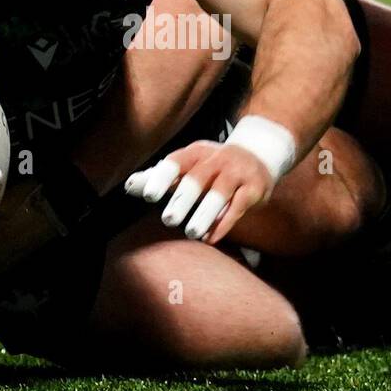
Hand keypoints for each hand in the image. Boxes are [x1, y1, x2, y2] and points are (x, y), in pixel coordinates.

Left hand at [125, 140, 274, 243]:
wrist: (260, 155)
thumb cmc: (213, 165)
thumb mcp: (190, 165)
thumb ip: (162, 176)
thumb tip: (130, 186)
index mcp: (197, 152)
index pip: (177, 161)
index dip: (163, 177)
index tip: (149, 196)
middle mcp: (217, 159)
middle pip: (198, 178)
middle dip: (183, 199)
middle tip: (169, 219)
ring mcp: (238, 172)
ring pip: (220, 193)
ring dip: (205, 213)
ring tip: (191, 232)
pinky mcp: (254, 188)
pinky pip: (238, 207)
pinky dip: (224, 224)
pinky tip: (211, 238)